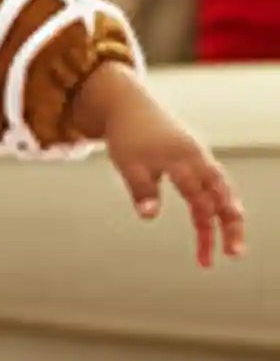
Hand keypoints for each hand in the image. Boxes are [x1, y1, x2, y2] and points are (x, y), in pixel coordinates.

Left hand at [75, 63, 245, 267]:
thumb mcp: (128, 164)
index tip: (206, 250)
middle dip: (230, 225)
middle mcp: (197, 159)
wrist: (129, 106)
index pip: (199, 197)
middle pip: (221, 196)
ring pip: (222, 191)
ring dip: (227, 217)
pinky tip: (212, 223)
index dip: (204, 222)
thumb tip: (149, 216)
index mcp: (181, 160)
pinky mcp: (196, 159)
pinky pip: (215, 184)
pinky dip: (219, 203)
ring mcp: (200, 158)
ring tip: (229, 247)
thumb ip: (141, 190)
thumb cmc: (127, 136)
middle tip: (234, 254)